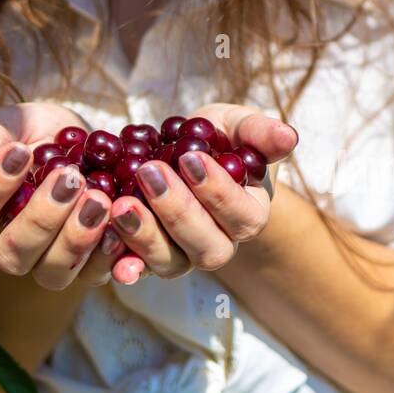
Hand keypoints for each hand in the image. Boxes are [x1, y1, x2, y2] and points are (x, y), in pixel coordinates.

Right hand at [0, 103, 130, 290]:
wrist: (89, 144)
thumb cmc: (43, 132)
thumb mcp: (17, 120)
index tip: (20, 152)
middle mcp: (15, 243)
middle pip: (12, 253)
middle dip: (41, 218)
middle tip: (70, 179)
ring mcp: (51, 260)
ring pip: (52, 274)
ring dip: (75, 240)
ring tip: (99, 200)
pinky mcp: (90, 265)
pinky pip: (96, 275)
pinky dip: (108, 257)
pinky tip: (118, 229)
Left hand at [107, 103, 297, 282]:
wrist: (177, 151)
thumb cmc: (215, 139)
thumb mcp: (234, 125)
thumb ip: (257, 132)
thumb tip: (289, 136)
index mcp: (249, 215)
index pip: (242, 216)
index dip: (217, 192)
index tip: (190, 157)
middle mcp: (219, 244)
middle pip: (206, 248)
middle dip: (177, 212)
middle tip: (149, 173)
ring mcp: (181, 255)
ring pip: (170, 263)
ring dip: (145, 235)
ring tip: (120, 202)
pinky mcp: (145, 257)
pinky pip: (135, 267)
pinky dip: (120, 261)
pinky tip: (104, 242)